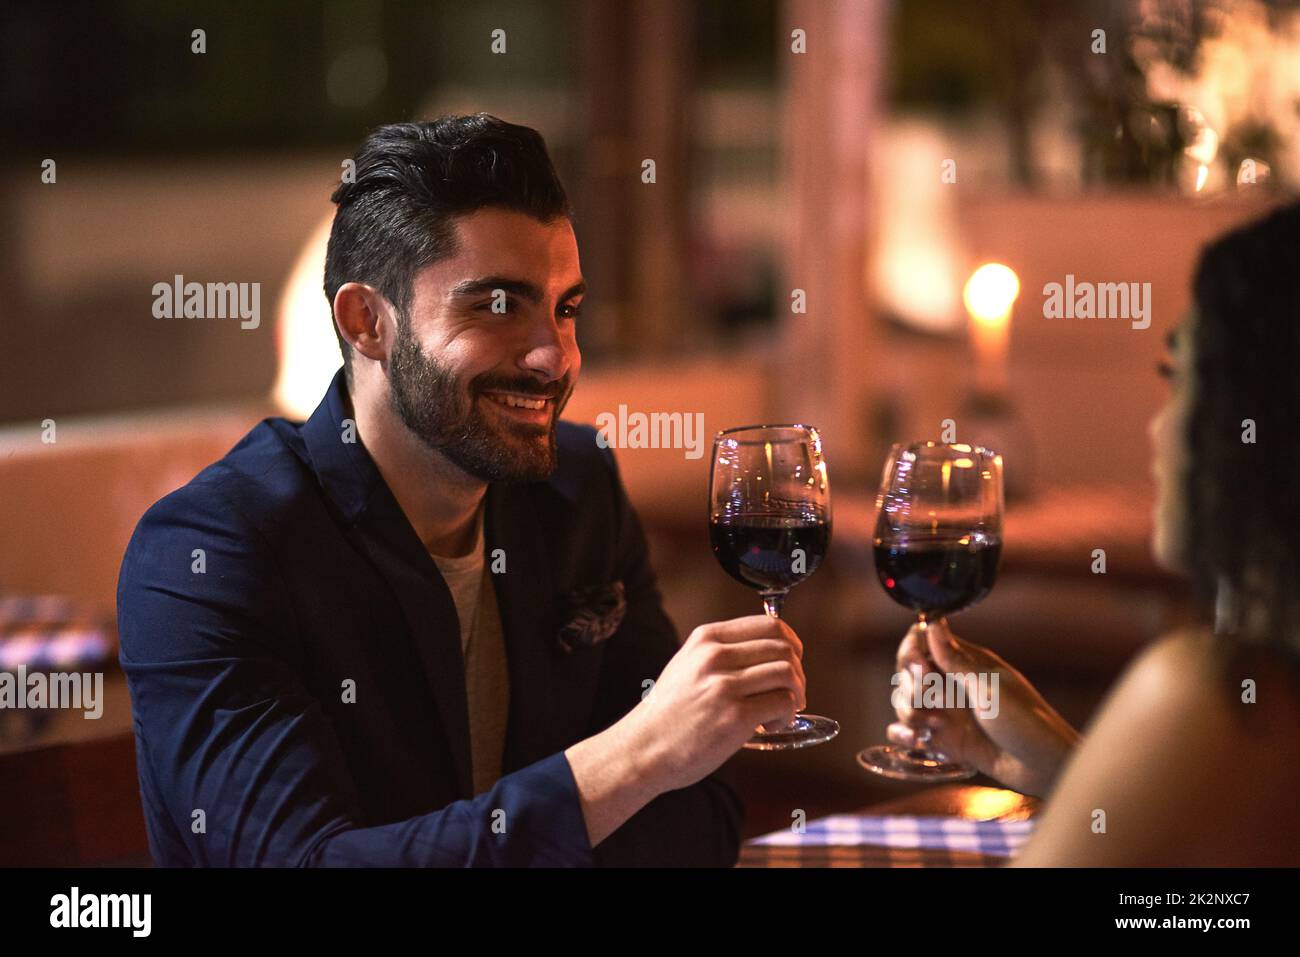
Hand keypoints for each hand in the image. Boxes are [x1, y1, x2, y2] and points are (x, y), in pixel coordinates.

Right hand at [628, 615, 805, 792]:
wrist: (644, 748)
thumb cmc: (668, 713)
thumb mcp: (688, 664)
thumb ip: (721, 653)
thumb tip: (768, 653)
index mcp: (706, 638)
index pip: (768, 624)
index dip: (791, 643)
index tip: (794, 661)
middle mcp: (716, 656)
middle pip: (783, 648)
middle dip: (798, 671)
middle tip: (792, 692)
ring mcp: (725, 685)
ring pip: (787, 674)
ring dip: (795, 694)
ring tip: (781, 712)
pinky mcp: (734, 716)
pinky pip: (782, 703)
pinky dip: (787, 715)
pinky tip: (771, 725)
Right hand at [888, 619, 1079, 796]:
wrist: (1044, 767)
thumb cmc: (1025, 720)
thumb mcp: (988, 687)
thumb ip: (955, 659)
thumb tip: (932, 622)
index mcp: (966, 662)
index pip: (922, 643)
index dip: (913, 652)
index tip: (921, 667)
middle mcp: (952, 684)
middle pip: (908, 673)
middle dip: (912, 687)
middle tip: (933, 702)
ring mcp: (946, 712)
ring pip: (906, 701)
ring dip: (909, 712)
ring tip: (932, 727)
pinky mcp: (943, 739)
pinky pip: (909, 731)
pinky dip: (904, 734)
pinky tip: (917, 740)